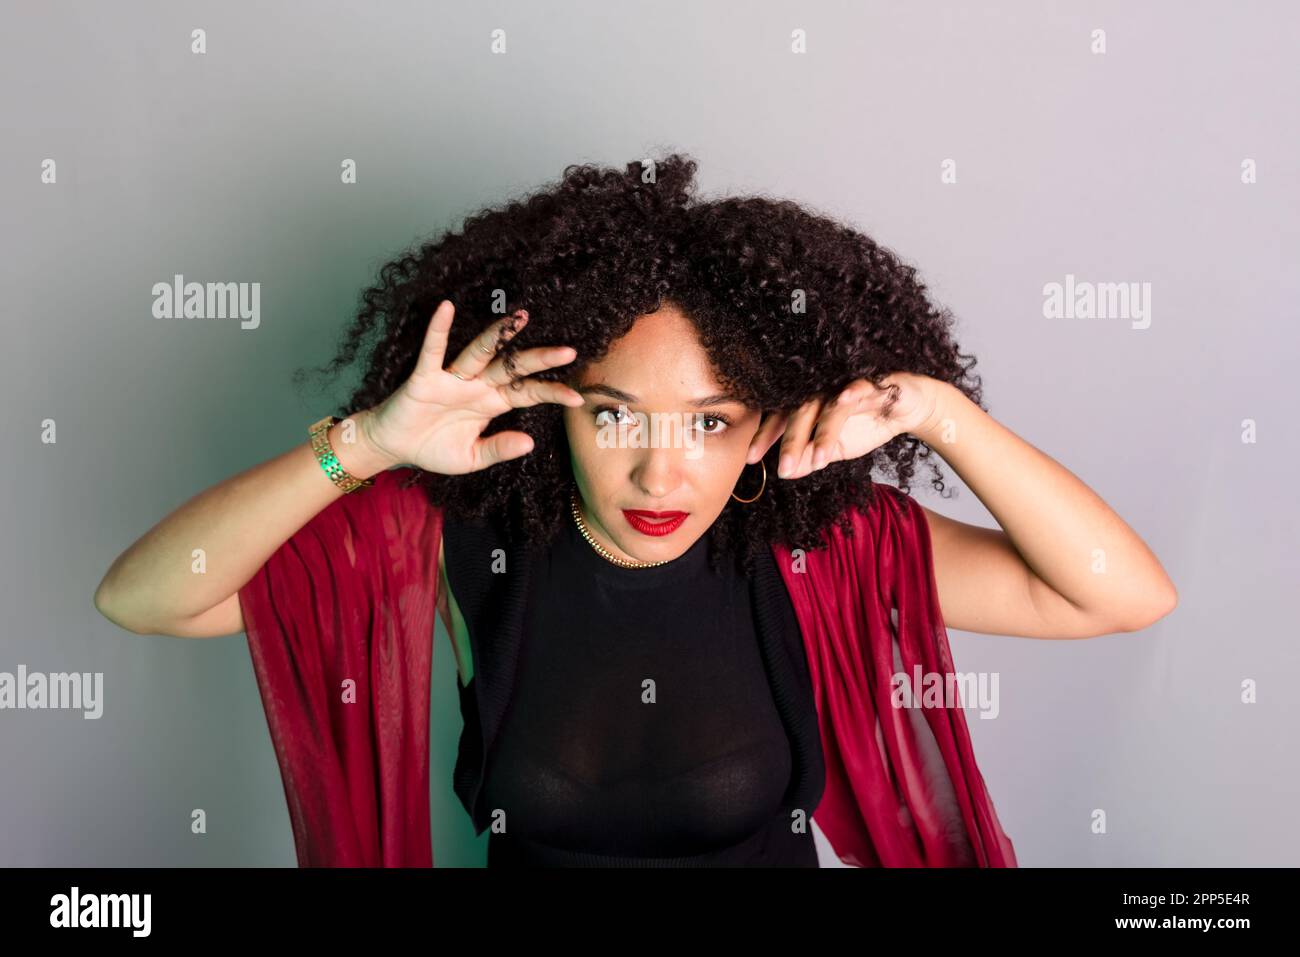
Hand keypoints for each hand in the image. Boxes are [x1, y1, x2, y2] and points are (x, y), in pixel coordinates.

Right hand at [359, 300, 584, 474]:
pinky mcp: (425, 377)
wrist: (393, 447)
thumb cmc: (433, 448)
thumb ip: (499, 449)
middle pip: (512, 368)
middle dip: (539, 360)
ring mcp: (452, 379)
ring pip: (480, 353)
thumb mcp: (472, 457)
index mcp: (491, 403)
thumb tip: (530, 443)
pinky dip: (437, 330)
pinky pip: (433, 351)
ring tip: (520, 318)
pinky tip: (445, 308)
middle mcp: (476, 385)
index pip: (527, 393)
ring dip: (498, 336)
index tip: (576, 397)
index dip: (550, 393)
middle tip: (569, 351)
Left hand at [746, 372, 942, 478]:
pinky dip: (853, 392)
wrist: (910, 408)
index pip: (781, 418)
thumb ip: (811, 457)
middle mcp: (822, 390)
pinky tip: (845, 400)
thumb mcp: (836, 448)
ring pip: (828, 404)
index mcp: (809, 404)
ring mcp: (846, 382)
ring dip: (823, 432)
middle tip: (784, 469)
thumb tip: (786, 473)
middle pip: (800, 412)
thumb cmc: (868, 422)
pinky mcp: (874, 379)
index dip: (765, 436)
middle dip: (791, 441)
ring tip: (819, 460)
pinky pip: (861, 385)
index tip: (750, 458)